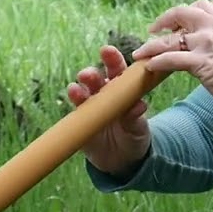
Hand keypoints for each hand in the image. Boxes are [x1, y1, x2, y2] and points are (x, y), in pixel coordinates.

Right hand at [66, 44, 151, 175]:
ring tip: (78, 87)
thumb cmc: (134, 136)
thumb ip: (135, 117)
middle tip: (89, 74)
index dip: (112, 59)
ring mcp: (89, 106)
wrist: (122, 160)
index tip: (107, 51)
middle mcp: (103, 94)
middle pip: (95, 79)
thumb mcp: (138, 128)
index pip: (117, 70)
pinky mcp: (79, 120)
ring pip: (82, 92)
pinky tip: (72, 95)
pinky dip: (73, 102)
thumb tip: (139, 105)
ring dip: (79, 88)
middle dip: (91, 74)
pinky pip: (75, 110)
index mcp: (121, 90)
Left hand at [132, 0, 212, 98]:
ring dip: (151, 46)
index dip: (185, 12)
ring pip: (170, 39)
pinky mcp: (199, 61)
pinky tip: (150, 67)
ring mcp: (205, 42)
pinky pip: (171, 59)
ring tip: (140, 53)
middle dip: (163, 20)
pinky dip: (157, 62)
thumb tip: (212, 44)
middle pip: (180, 13)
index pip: (201, 5)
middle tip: (153, 29)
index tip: (178, 22)